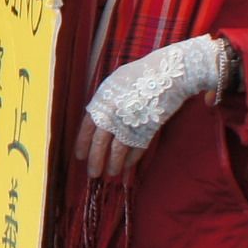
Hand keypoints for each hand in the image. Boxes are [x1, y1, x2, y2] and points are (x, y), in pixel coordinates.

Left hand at [78, 34, 229, 182]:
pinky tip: (128, 166)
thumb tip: (96, 119)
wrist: (167, 74)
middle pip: (100, 144)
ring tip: (111, 173)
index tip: (80, 156)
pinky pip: (137, 149)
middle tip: (93, 174)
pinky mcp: (147, 130)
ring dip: (114, 164)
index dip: (82, 144)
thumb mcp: (114, 84)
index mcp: (101, 102)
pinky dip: (132, 159)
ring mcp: (130, 124)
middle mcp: (112, 115)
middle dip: (95, 161)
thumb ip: (104, 102)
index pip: (87, 129)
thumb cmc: (140, 75)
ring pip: (117, 151)